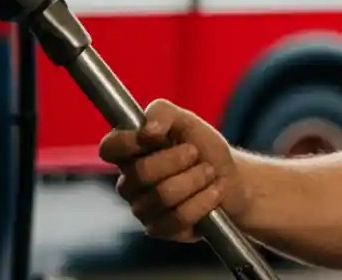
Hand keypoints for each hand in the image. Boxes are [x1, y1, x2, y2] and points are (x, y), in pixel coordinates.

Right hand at [98, 99, 248, 241]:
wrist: (232, 179)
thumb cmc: (203, 149)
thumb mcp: (187, 121)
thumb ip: (162, 113)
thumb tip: (147, 128)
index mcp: (130, 153)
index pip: (109, 148)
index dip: (129, 142)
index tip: (156, 136)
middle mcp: (131, 182)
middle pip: (141, 173)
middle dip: (177, 159)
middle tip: (196, 153)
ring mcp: (143, 208)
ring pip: (163, 195)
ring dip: (196, 179)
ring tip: (208, 172)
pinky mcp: (160, 229)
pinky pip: (178, 218)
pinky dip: (204, 201)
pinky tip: (213, 192)